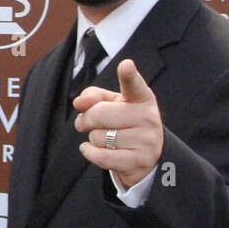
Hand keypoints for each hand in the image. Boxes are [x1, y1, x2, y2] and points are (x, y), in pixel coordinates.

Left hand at [74, 59, 163, 188]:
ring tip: (106, 139)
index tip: (126, 65)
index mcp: (142, 99)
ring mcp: (146, 141)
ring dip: (93, 139)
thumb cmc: (122, 125)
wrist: (144, 157)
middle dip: (87, 119)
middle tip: (89, 123)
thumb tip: (80, 102)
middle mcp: (148, 117)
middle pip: (99, 113)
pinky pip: (100, 156)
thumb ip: (92, 96)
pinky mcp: (139, 161)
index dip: (129, 75)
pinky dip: (89, 152)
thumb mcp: (111, 106)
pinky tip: (91, 149)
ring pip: (98, 136)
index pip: (133, 85)